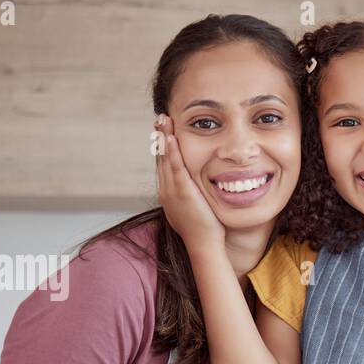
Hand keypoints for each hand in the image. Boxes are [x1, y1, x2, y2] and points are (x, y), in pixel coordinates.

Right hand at [154, 115, 224, 252]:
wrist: (203, 245)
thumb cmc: (203, 230)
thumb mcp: (193, 209)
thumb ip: (191, 196)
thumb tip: (196, 189)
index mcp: (167, 193)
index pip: (163, 165)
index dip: (162, 147)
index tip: (163, 131)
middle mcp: (165, 190)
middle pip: (160, 158)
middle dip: (159, 136)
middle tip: (160, 118)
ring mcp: (171, 190)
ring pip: (165, 159)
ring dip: (163, 137)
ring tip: (162, 119)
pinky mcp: (182, 192)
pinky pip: (175, 167)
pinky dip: (172, 151)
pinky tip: (170, 137)